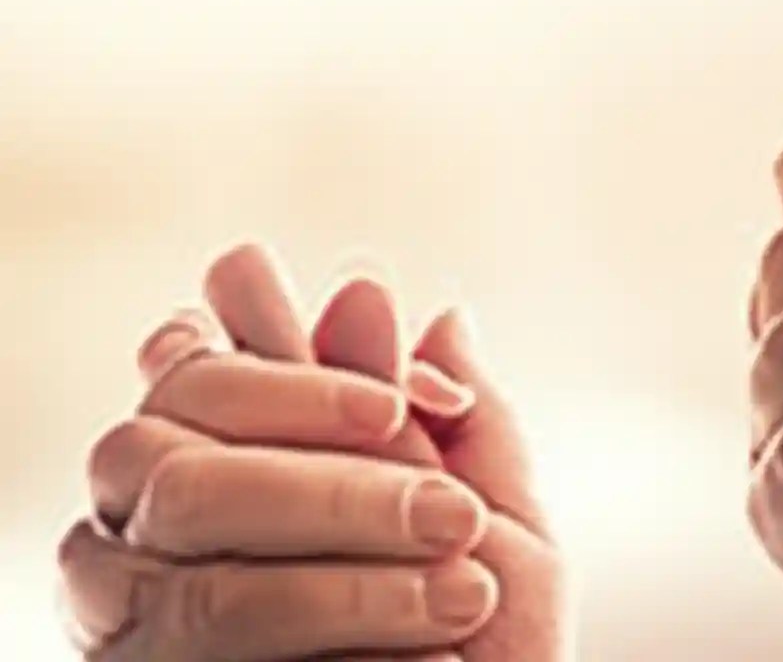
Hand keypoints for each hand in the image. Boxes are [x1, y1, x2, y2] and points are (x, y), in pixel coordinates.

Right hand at [59, 311, 495, 660]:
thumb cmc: (494, 640)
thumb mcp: (499, 522)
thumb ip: (443, 417)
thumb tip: (387, 295)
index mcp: (240, 456)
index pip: (199, 374)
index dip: (290, 380)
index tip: (394, 407)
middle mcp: (162, 529)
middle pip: (181, 469)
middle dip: (334, 492)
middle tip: (455, 518)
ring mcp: (143, 617)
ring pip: (201, 573)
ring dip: (350, 588)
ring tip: (465, 595)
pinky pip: (212, 645)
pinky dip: (336, 646)